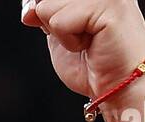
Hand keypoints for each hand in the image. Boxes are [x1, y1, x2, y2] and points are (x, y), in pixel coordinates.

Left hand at [21, 0, 144, 100]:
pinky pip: (60, 22)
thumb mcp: (60, 36)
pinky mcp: (108, 7)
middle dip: (52, 24)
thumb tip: (28, 10)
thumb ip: (45, 15)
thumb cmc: (92, 67)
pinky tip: (90, 46)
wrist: (116, 91)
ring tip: (87, 43)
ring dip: (61, 35)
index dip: (42, 10)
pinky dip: (68, 42)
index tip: (63, 28)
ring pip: (47, 7)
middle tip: (81, 40)